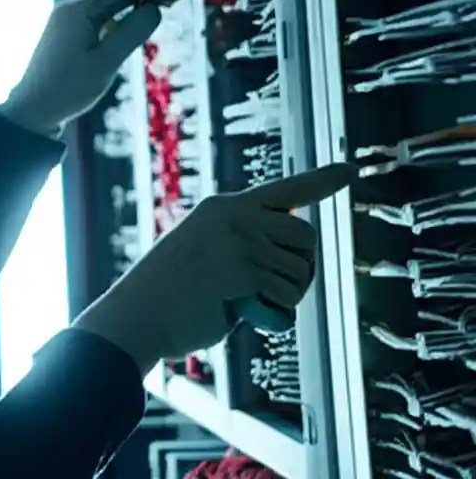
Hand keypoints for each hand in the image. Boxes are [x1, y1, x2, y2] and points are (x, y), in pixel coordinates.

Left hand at [0, 0, 185, 136]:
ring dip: (137, 5)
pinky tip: (135, 31)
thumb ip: (131, 33)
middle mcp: (71, 8)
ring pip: (110, 5)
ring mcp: (68, 19)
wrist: (31, 110)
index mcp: (79, 9)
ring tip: (164, 12)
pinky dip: (121, 19)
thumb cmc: (67, 89)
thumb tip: (155, 8)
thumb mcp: (106, 63)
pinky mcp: (68, 32)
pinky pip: (101, 17)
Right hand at [73, 163, 358, 372]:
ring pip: (301, 267)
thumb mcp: (206, 256)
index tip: (350, 169)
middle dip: (301, 267)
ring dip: (287, 294)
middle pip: (305, 235)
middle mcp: (233, 215)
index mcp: (222, 208)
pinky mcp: (244, 266)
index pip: (284, 189)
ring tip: (249, 303)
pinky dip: (277, 312)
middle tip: (275, 290)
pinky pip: (288, 293)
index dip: (322, 180)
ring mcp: (239, 239)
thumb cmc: (167, 298)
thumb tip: (293, 265)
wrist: (136, 317)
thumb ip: (245, 249)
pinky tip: (243, 312)